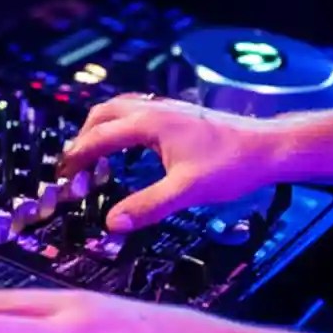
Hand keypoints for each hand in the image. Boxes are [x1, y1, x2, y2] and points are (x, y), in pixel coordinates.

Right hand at [60, 94, 282, 231]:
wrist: (269, 147)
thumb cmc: (233, 163)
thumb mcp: (186, 191)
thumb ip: (147, 207)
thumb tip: (113, 223)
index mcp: (150, 124)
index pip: (98, 137)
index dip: (76, 157)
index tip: (63, 174)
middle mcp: (155, 111)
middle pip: (102, 115)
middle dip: (82, 138)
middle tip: (73, 163)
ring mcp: (168, 111)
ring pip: (119, 110)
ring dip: (100, 129)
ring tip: (92, 153)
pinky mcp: (179, 116)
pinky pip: (137, 114)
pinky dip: (120, 127)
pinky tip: (128, 146)